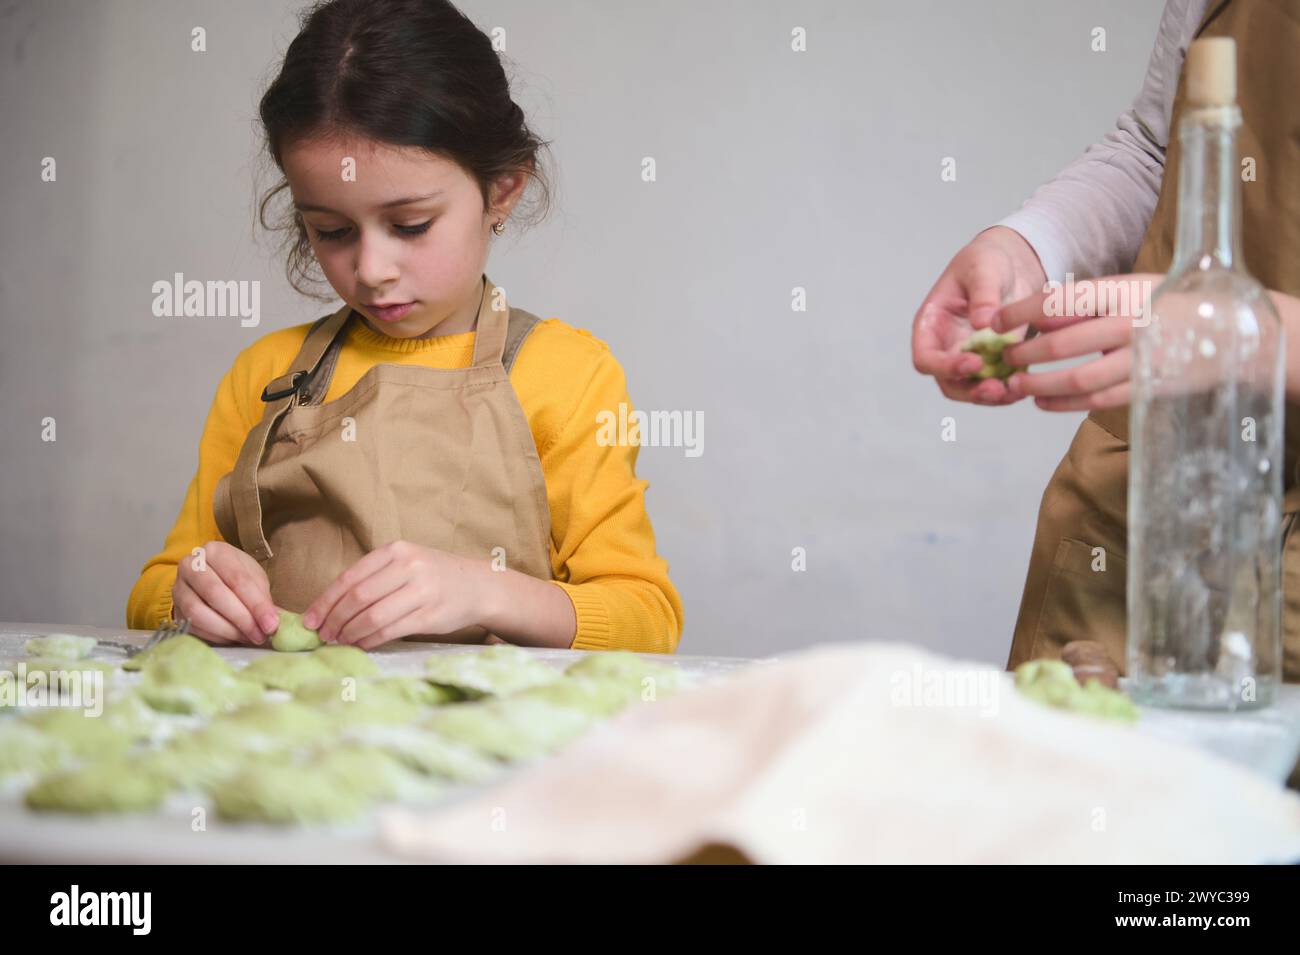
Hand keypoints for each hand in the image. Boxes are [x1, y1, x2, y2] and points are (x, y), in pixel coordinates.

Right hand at [171, 540, 279, 645]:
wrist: (211, 577)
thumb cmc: (236, 576)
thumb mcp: (254, 578)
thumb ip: (262, 598)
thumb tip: (272, 624)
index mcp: (215, 551)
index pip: (237, 579)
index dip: (256, 604)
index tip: (271, 624)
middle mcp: (191, 565)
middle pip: (215, 593)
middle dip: (242, 618)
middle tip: (260, 635)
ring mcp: (178, 588)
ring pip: (198, 612)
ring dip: (227, 630)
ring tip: (248, 637)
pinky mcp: (175, 609)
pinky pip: (192, 627)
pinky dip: (215, 636)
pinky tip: (233, 639)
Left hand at [302, 541, 490, 649]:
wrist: (478, 586)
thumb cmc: (434, 575)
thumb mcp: (406, 562)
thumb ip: (374, 577)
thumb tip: (330, 607)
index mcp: (397, 551)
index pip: (350, 578)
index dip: (325, 601)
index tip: (309, 620)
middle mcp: (409, 567)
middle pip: (358, 597)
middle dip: (334, 620)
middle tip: (323, 635)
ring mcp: (422, 591)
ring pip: (372, 616)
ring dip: (350, 633)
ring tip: (339, 641)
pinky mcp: (430, 615)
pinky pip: (390, 631)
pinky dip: (370, 641)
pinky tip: (361, 644)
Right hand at [911, 226, 1047, 404]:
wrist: (1015, 262)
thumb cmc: (987, 260)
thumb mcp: (983, 267)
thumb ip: (983, 293)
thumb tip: (982, 322)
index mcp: (933, 324)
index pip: (926, 358)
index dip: (944, 367)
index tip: (974, 362)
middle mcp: (948, 346)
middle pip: (948, 382)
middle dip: (970, 390)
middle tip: (995, 388)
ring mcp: (972, 357)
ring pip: (972, 390)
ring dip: (991, 396)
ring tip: (1013, 392)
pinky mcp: (997, 362)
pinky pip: (998, 385)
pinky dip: (1010, 390)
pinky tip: (1025, 384)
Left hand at [995, 273, 1159, 411]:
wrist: (1235, 333)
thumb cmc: (1172, 304)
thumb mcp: (1133, 289)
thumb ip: (1088, 304)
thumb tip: (1038, 317)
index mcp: (1126, 292)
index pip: (1061, 300)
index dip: (1022, 312)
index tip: (994, 321)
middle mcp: (1132, 324)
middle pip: (1064, 343)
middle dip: (1026, 353)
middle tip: (1005, 359)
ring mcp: (1142, 360)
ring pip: (1078, 379)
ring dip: (1040, 384)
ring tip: (1017, 385)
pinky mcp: (1147, 388)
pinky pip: (1097, 400)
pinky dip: (1065, 403)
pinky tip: (1043, 402)